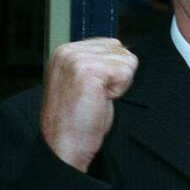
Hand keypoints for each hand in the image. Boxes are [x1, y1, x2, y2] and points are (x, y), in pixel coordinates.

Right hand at [40, 38, 138, 171]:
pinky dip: (119, 91)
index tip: (95, 91)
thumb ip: (98, 64)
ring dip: (118, 85)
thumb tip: (125, 51)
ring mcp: (76, 59)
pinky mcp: (88, 70)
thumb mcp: (84, 84)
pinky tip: (100, 101)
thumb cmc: (76, 122)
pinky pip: (125, 72)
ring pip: (125, 60)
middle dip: (117, 77)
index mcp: (65, 52)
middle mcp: (68, 51)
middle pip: (121, 50)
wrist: (64, 145)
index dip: (113, 71)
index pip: (112, 44)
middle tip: (96, 97)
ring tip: (97, 100)